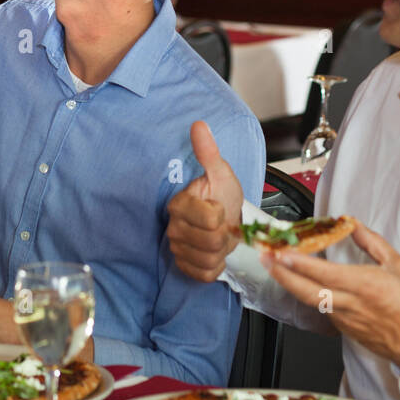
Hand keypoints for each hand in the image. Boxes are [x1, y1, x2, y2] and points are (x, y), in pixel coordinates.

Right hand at [165, 121, 244, 282]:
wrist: (226, 217)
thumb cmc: (222, 195)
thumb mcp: (220, 172)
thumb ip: (208, 151)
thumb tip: (199, 125)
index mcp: (180, 204)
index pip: (210, 219)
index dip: (222, 214)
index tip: (220, 206)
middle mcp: (174, 227)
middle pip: (210, 242)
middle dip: (224, 235)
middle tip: (223, 224)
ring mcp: (177, 248)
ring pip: (207, 259)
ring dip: (220, 251)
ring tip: (219, 236)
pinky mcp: (184, 266)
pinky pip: (204, 274)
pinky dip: (214, 266)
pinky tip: (214, 252)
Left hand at [263, 221, 399, 368]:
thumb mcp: (398, 265)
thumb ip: (372, 242)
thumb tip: (352, 224)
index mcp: (365, 286)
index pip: (324, 274)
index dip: (299, 263)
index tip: (281, 252)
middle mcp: (350, 304)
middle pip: (306, 291)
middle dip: (281, 273)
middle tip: (265, 256)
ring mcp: (344, 319)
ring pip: (309, 300)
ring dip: (289, 283)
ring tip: (274, 265)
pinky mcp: (343, 328)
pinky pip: (320, 308)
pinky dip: (306, 294)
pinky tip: (298, 282)